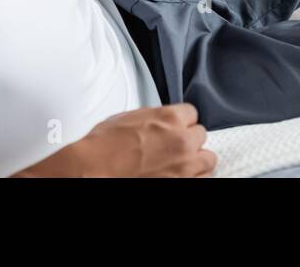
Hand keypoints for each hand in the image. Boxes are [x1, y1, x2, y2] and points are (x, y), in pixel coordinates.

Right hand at [56, 104, 215, 177]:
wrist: (92, 171)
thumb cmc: (102, 147)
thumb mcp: (129, 117)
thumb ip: (154, 117)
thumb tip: (159, 120)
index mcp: (169, 118)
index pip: (192, 113)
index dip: (181, 121)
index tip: (176, 127)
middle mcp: (182, 141)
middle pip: (201, 135)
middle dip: (188, 140)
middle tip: (174, 147)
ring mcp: (184, 167)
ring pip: (208, 159)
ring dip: (196, 160)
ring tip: (181, 164)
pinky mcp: (183, 185)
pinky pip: (202, 180)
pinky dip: (193, 178)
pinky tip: (179, 176)